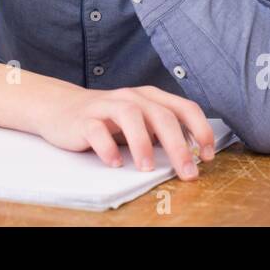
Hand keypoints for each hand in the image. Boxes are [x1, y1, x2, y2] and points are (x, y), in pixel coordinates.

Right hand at [35, 84, 217, 179]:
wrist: (61, 108)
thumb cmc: (108, 120)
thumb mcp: (140, 121)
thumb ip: (162, 131)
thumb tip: (192, 157)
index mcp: (150, 97)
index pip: (184, 107)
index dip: (200, 130)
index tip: (208, 156)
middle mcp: (131, 97)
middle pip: (161, 115)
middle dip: (178, 145)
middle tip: (187, 172)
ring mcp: (107, 105)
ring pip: (130, 116)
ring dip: (142, 143)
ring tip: (147, 168)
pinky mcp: (84, 119)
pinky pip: (97, 130)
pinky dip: (108, 148)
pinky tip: (115, 163)